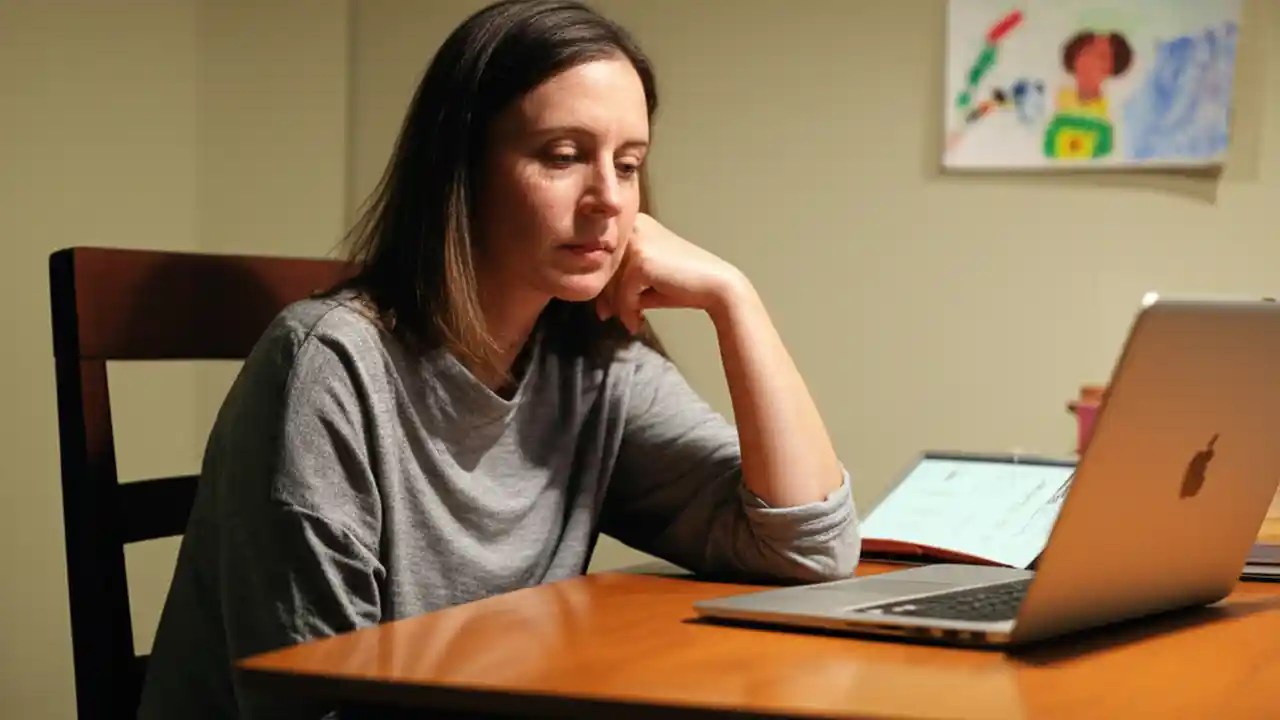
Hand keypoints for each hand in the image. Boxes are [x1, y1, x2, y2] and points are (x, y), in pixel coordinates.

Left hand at [596, 214, 745, 333]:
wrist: (716, 286)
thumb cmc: (682, 284)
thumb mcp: (644, 282)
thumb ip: (620, 286)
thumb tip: (599, 308)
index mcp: (634, 224)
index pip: (606, 256)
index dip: (604, 283)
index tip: (607, 308)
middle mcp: (634, 226)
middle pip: (605, 267)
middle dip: (606, 296)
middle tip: (609, 316)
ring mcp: (637, 242)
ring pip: (611, 281)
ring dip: (618, 306)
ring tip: (631, 321)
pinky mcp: (641, 260)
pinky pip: (624, 292)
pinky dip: (628, 311)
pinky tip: (638, 321)